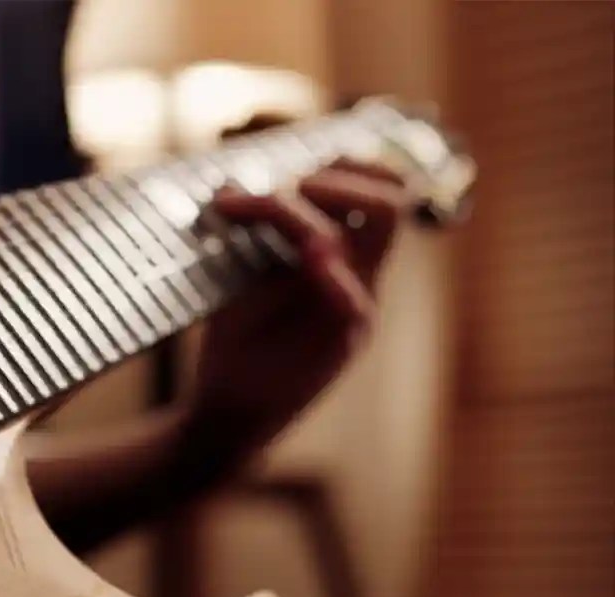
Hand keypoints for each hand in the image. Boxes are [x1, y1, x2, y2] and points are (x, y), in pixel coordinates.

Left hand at [190, 158, 409, 450]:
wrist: (228, 411)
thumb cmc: (235, 345)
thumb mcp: (237, 278)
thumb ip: (246, 235)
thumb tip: (227, 180)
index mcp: (341, 257)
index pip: (376, 189)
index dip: (345, 163)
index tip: (290, 168)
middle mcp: (357, 276)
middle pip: (390, 201)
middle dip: (340, 175)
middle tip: (287, 188)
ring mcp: (356, 309)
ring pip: (371, 235)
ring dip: (322, 210)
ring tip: (271, 210)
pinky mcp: (344, 344)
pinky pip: (357, 301)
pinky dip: (336, 278)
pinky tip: (314, 263)